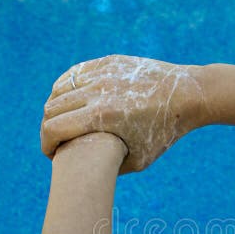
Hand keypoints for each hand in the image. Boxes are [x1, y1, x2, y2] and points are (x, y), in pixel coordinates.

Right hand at [41, 55, 207, 172]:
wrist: (188, 95)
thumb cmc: (164, 132)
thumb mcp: (139, 160)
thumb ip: (110, 166)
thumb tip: (87, 171)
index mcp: (102, 117)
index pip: (54, 129)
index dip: (46, 144)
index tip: (51, 154)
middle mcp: (97, 92)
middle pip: (52, 109)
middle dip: (48, 128)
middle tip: (54, 140)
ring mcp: (102, 73)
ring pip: (60, 89)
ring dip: (54, 108)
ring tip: (60, 121)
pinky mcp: (107, 62)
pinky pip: (75, 74)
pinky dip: (65, 87)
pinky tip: (67, 99)